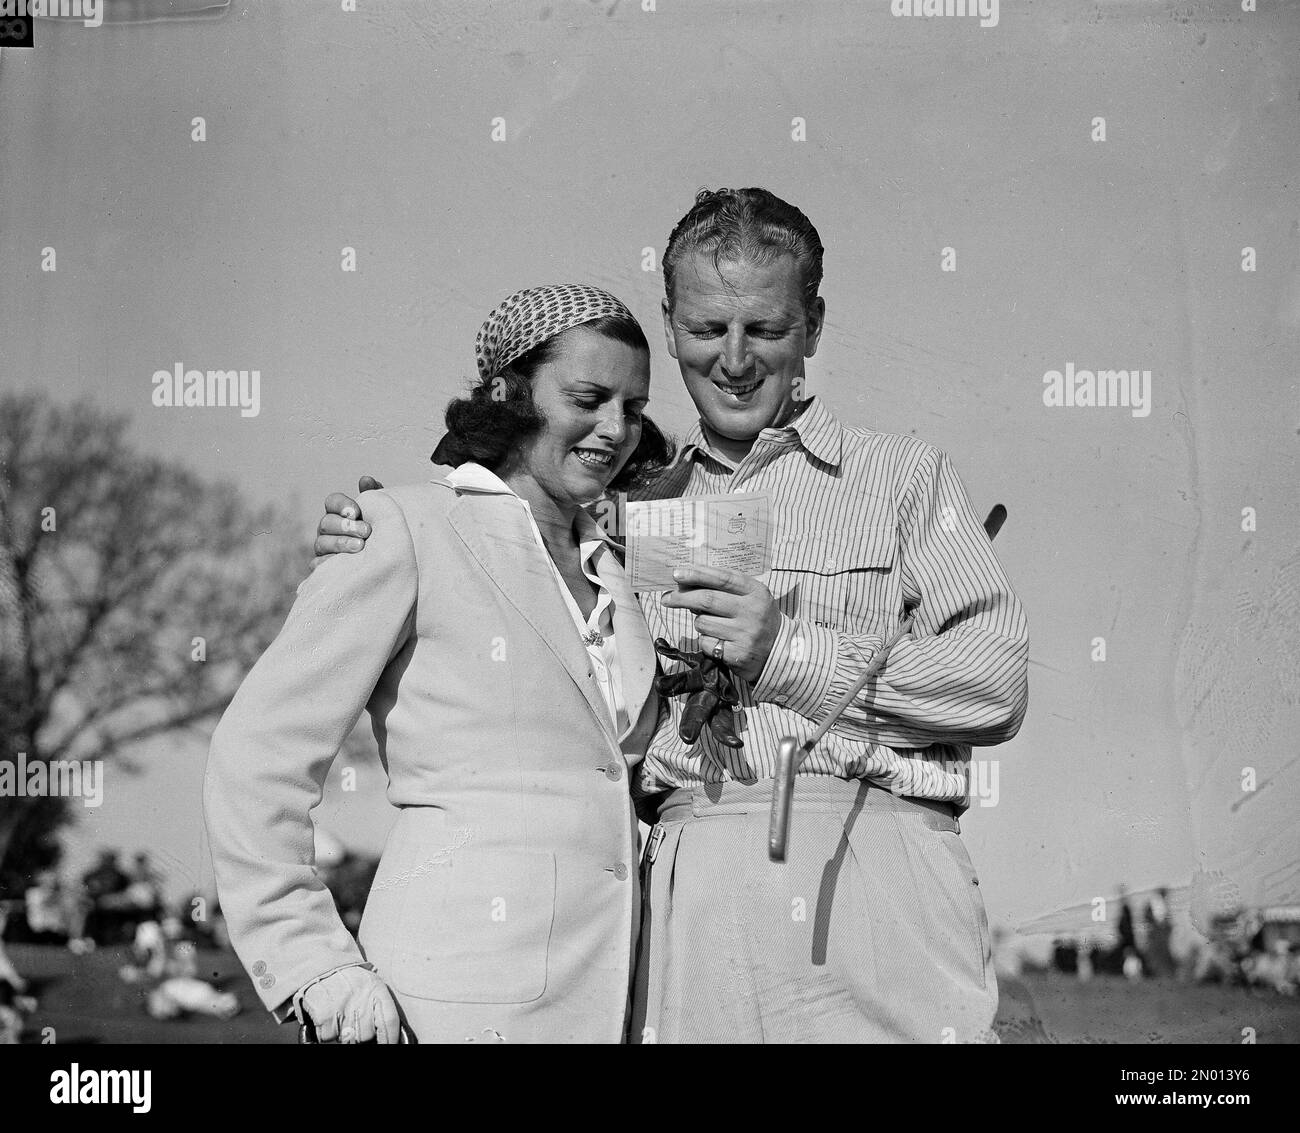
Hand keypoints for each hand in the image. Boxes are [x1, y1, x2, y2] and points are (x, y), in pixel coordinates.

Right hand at [297, 965, 400, 1043]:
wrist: (320, 965)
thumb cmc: (349, 980)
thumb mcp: (370, 985)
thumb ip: (379, 1007)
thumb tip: (387, 1035)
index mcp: (376, 989)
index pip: (389, 1021)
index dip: (389, 1039)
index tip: (387, 1045)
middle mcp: (360, 996)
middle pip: (366, 1035)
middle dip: (361, 1036)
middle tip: (354, 1024)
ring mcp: (341, 1005)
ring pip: (346, 1039)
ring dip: (343, 1035)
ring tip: (341, 1018)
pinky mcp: (323, 1013)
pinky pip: (327, 1037)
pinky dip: (326, 1034)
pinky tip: (328, 1019)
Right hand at [309, 475, 382, 570]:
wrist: (386, 564)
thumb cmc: (381, 534)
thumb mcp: (380, 515)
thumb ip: (374, 496)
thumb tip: (365, 480)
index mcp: (339, 514)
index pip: (332, 502)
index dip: (341, 505)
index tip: (356, 511)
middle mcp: (328, 530)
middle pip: (326, 522)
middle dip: (345, 526)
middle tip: (366, 531)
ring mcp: (324, 549)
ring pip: (322, 543)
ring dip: (340, 543)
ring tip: (361, 546)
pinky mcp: (324, 569)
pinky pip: (318, 565)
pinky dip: (328, 564)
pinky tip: (342, 564)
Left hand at [660, 566, 781, 683]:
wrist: (780, 651)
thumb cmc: (758, 618)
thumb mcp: (750, 597)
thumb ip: (724, 588)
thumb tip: (686, 583)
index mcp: (755, 591)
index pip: (722, 578)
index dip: (697, 574)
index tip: (677, 573)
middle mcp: (752, 611)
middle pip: (707, 600)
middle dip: (682, 598)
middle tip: (667, 598)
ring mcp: (745, 634)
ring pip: (703, 623)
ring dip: (698, 622)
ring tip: (711, 624)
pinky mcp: (737, 654)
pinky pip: (706, 643)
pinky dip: (705, 640)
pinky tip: (719, 640)